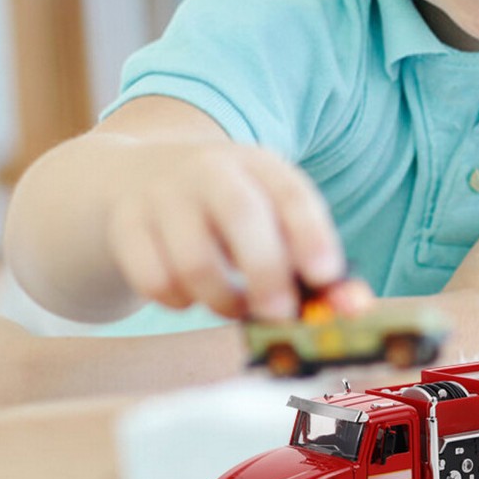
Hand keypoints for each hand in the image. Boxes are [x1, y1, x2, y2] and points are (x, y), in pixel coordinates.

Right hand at [105, 141, 365, 319]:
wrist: (134, 178)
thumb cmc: (226, 213)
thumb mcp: (270, 219)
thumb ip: (312, 264)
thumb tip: (353, 308)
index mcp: (259, 165)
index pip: (292, 193)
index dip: (311, 235)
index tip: (325, 275)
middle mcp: (210, 170)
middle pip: (241, 214)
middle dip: (266, 271)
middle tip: (280, 313)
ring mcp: (162, 194)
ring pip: (193, 258)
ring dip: (221, 298)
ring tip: (233, 306)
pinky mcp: (125, 224)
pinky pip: (153, 279)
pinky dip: (176, 301)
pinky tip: (188, 295)